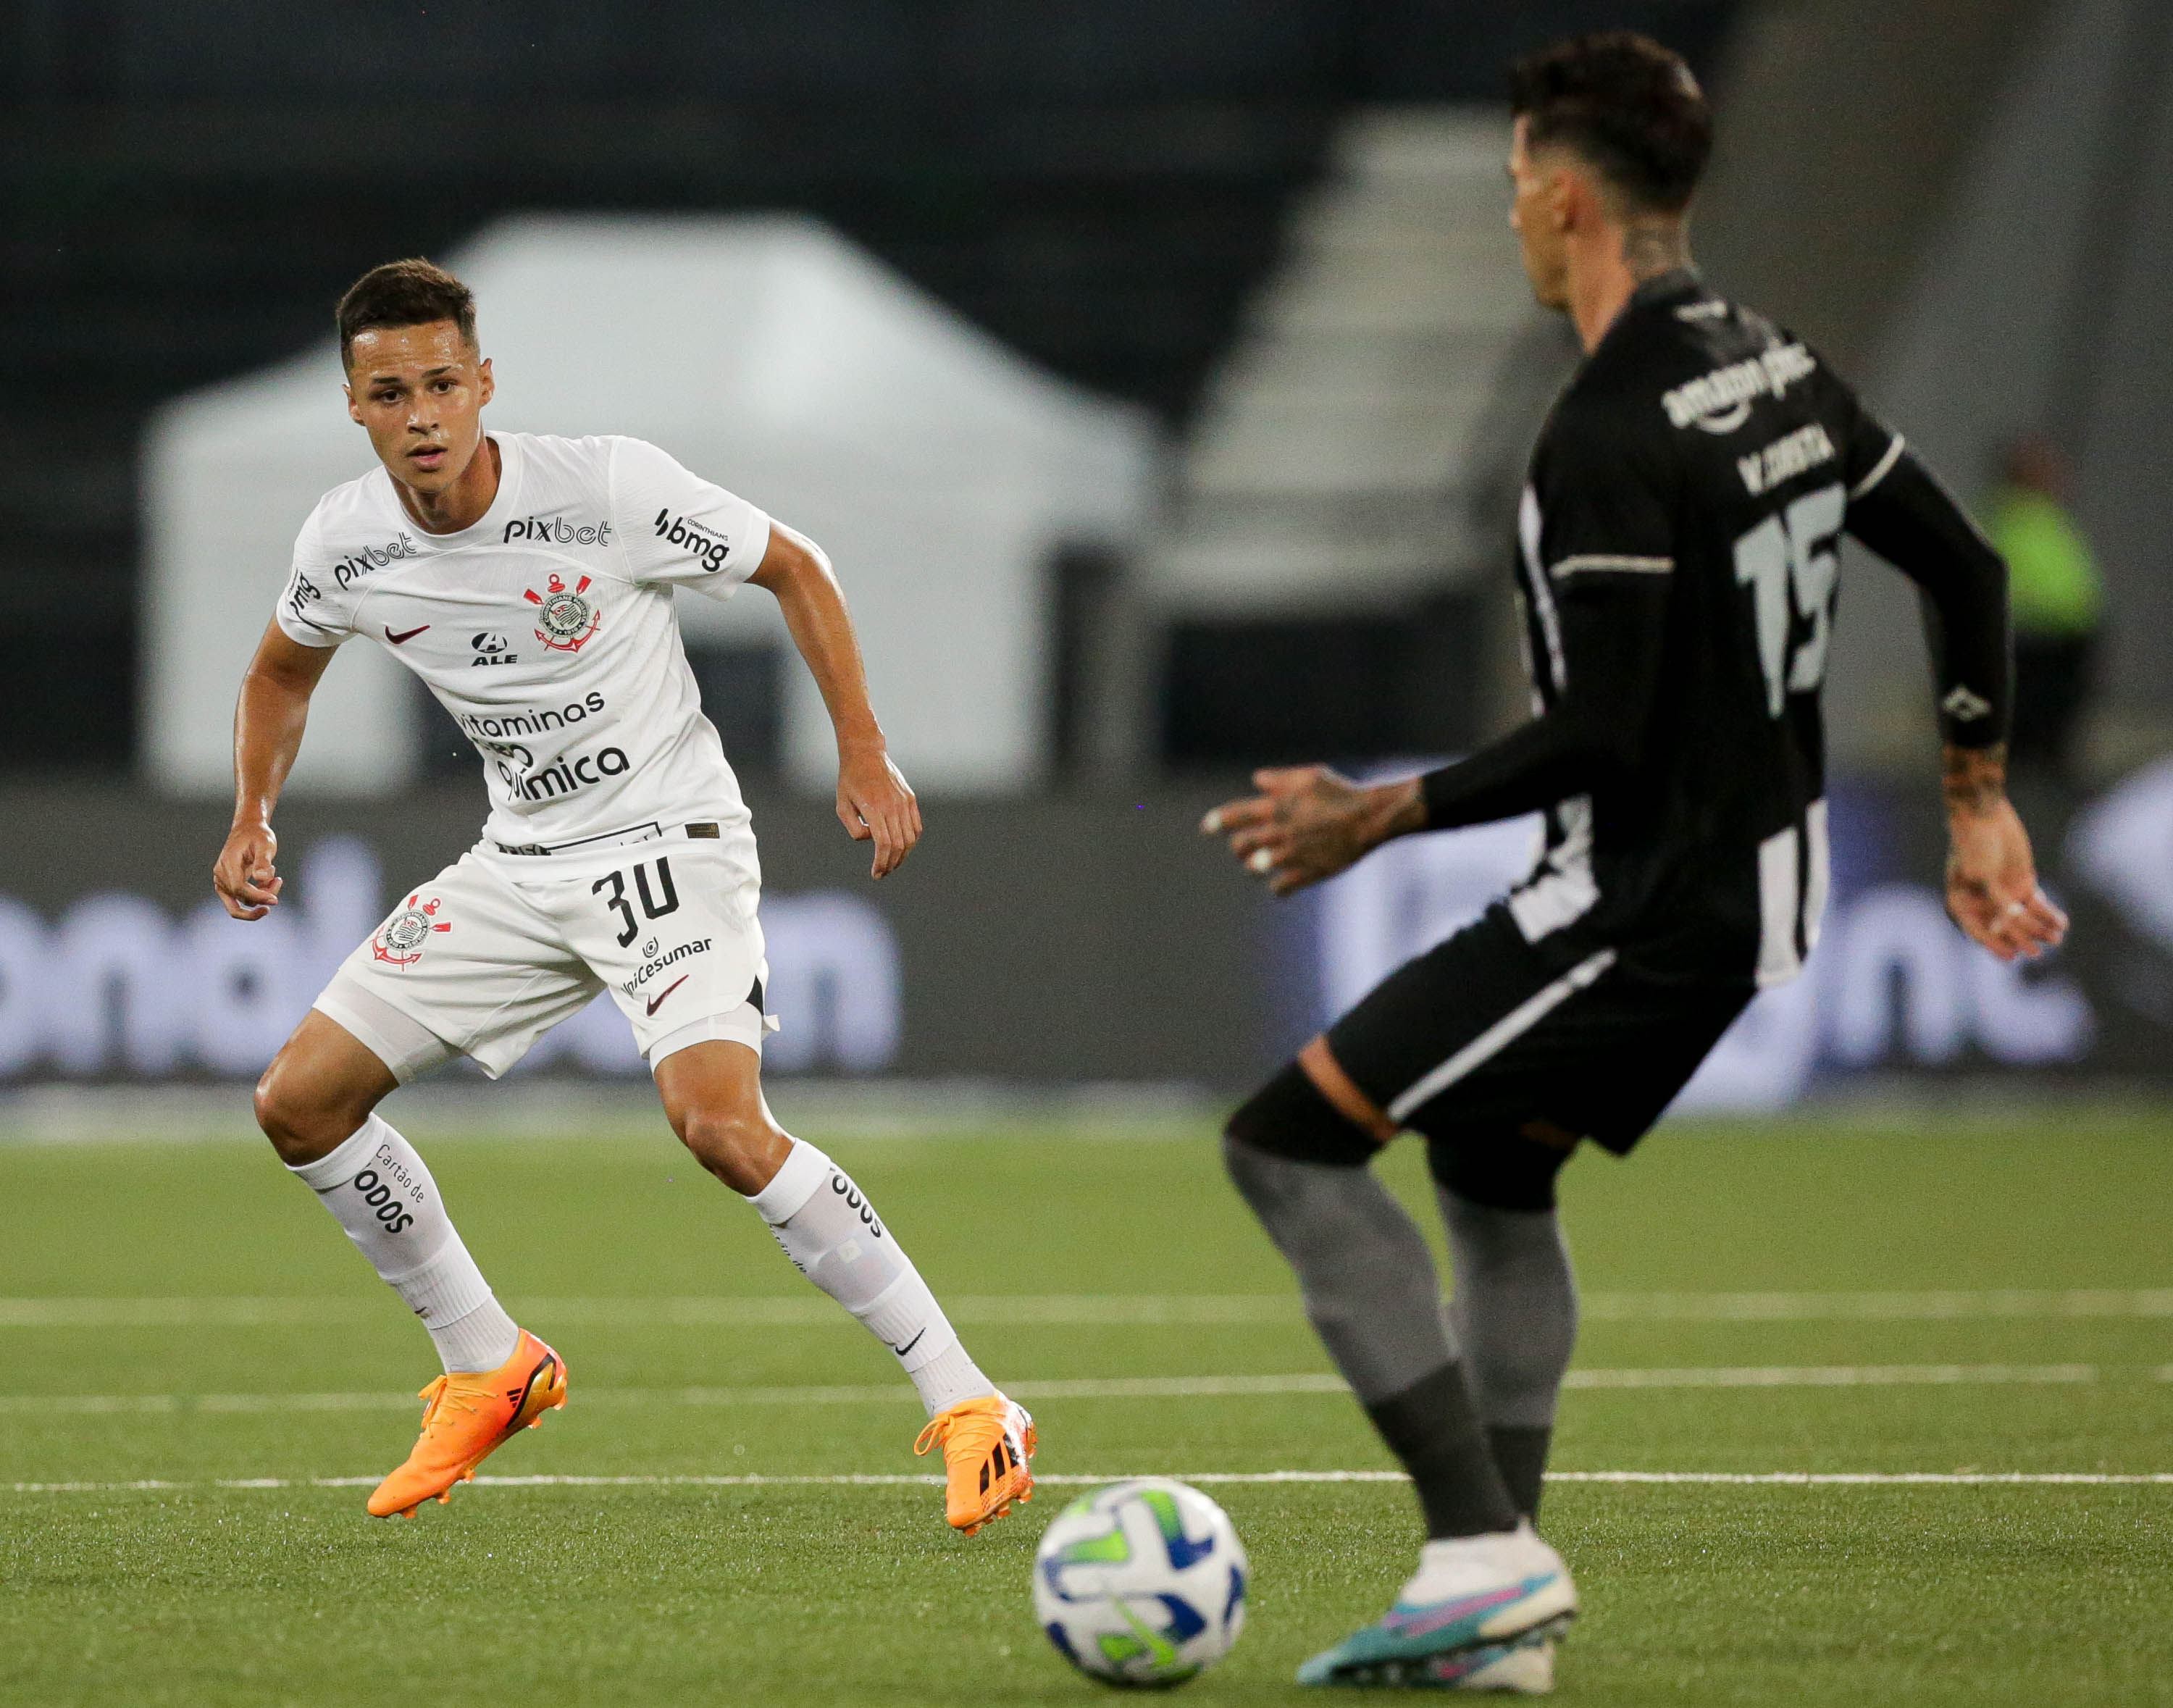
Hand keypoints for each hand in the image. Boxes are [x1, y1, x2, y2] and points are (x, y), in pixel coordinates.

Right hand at [213, 820, 282, 919]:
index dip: (257, 896)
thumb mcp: (265, 844)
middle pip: (240, 897)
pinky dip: (257, 895)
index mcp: (228, 863)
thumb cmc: (257, 835)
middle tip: (275, 898)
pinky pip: (241, 898)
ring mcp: (222, 881)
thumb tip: (262, 877)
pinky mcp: (227, 885)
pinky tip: (269, 882)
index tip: (274, 899)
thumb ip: (263, 861)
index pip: (239, 888)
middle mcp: (221, 874)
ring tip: (276, 879)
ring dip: (261, 895)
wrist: (248, 830)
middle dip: (260, 899)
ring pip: (242, 900)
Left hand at [837, 743, 920, 878]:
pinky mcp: (910, 799)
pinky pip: (916, 826)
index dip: (881, 862)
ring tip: (892, 863)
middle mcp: (892, 806)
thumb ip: (853, 828)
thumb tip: (870, 839)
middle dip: (891, 863)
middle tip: (883, 872)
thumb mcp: (841, 805)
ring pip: (910, 838)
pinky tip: (902, 847)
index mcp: (873, 808)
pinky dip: (911, 841)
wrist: (866, 754)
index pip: (884, 844)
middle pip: (899, 845)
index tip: (876, 873)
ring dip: (903, 856)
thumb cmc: (850, 780)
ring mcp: (904, 802)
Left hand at [1200, 766, 1423, 895]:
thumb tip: (1257, 780)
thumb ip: (1279, 779)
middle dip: (1238, 848)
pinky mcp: (1307, 873)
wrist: (1368, 818)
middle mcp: (1278, 831)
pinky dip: (1276, 887)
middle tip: (1242, 850)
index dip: (1217, 821)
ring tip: (1260, 864)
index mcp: (1276, 806)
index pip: (1235, 816)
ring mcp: (1291, 854)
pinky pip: (1279, 888)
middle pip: (1241, 845)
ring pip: (1256, 867)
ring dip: (1254, 866)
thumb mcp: (1309, 776)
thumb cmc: (1340, 793)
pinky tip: (1280, 882)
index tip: (1207, 827)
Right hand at [1945, 795, 2066, 960]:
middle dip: (2022, 940)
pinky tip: (2061, 923)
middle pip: (2004, 929)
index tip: (2012, 955)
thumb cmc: (1974, 843)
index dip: (1995, 945)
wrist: (1985, 816)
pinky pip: (2037, 906)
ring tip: (2056, 938)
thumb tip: (2014, 918)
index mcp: (1962, 903)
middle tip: (2036, 951)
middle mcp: (1983, 903)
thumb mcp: (1982, 873)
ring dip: (2040, 929)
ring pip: (2024, 920)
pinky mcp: (2022, 885)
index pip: (1979, 931)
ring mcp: (2004, 895)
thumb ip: (1998, 897)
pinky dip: (2049, 915)